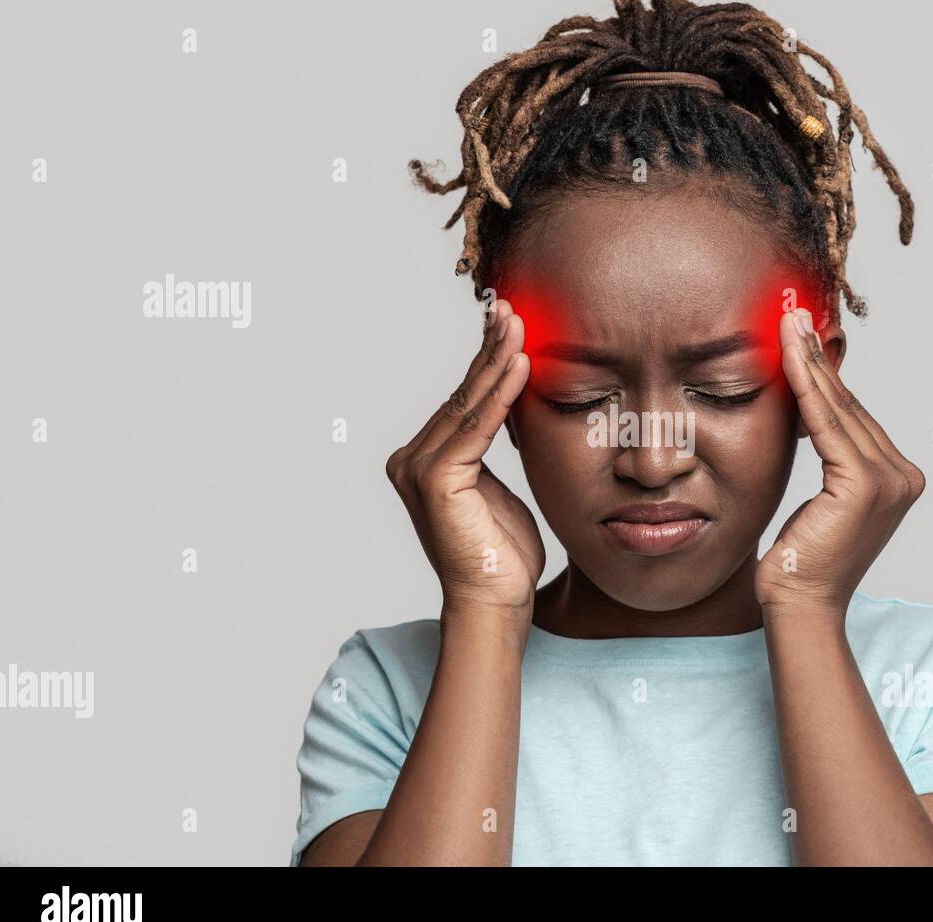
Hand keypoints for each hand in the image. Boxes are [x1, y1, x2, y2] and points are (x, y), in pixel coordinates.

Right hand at [385, 300, 543, 615]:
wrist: (496, 602)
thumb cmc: (503, 554)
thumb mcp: (502, 486)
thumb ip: (495, 445)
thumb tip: (510, 400)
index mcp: (425, 460)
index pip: (463, 401)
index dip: (486, 360)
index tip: (508, 324)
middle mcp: (412, 460)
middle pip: (462, 395)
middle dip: (489, 349)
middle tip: (511, 308)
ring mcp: (418, 469)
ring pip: (468, 404)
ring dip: (496, 360)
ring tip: (518, 323)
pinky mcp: (435, 480)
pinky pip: (476, 427)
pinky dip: (500, 393)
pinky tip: (520, 363)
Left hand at [755, 308, 925, 615]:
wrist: (799, 605)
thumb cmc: (800, 559)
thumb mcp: (818, 496)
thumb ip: (827, 453)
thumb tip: (807, 403)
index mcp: (900, 478)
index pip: (854, 416)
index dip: (825, 374)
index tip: (802, 335)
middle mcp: (904, 477)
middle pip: (849, 406)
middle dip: (818, 358)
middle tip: (792, 316)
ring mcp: (890, 481)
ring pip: (838, 410)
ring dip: (809, 363)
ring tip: (787, 325)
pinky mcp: (864, 486)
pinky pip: (826, 426)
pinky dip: (806, 389)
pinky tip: (788, 359)